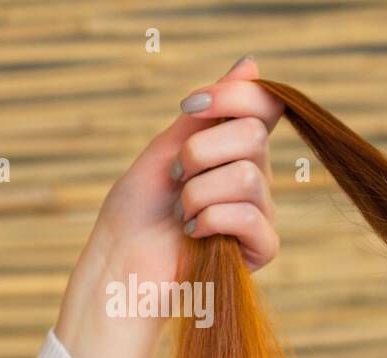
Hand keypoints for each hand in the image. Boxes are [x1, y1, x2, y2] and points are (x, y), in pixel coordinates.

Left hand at [53, 55, 282, 357]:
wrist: (124, 264)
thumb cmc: (138, 210)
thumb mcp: (166, 148)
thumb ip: (206, 113)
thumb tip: (249, 64)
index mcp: (234, 149)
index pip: (262, 105)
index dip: (232, 97)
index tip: (191, 107)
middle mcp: (253, 177)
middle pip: (253, 136)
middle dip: (200, 152)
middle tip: (176, 176)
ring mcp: (260, 212)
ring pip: (248, 176)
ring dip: (198, 193)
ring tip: (181, 213)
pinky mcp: (261, 247)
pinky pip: (248, 216)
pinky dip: (210, 220)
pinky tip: (193, 234)